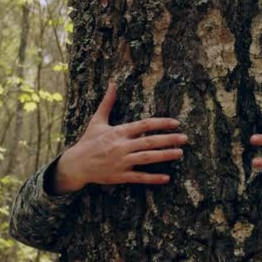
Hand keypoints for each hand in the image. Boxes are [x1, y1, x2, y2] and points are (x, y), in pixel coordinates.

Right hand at [51, 81, 187, 193]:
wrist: (76, 164)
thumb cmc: (88, 141)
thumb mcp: (97, 120)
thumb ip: (108, 102)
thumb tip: (112, 84)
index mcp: (119, 132)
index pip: (144, 125)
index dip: (161, 123)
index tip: (176, 123)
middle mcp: (122, 146)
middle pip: (150, 142)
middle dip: (169, 139)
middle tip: (185, 138)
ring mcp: (121, 162)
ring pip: (147, 158)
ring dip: (165, 155)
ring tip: (180, 153)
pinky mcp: (120, 176)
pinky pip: (139, 177)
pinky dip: (153, 178)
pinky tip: (167, 177)